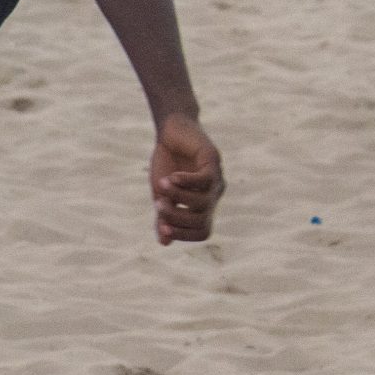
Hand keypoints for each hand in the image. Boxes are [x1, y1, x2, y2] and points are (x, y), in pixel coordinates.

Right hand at [150, 114, 222, 244]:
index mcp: (202, 205)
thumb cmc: (168, 163)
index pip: (202, 232)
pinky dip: (186, 181)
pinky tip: (171, 176)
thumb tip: (164, 242)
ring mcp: (216, 178)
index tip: (163, 228)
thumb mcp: (162, 194)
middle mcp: (213, 195)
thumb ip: (164, 216)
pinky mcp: (213, 161)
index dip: (184, 234)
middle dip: (177, 216)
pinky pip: (203, 179)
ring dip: (179, 197)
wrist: (171, 132)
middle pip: (202, 220)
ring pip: (202, 202)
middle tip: (158, 205)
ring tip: (161, 185)